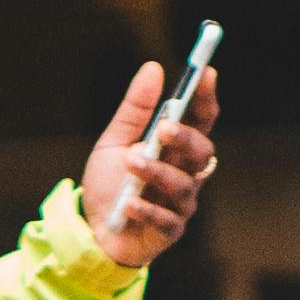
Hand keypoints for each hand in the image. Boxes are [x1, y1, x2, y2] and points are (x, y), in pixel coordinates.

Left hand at [79, 61, 221, 273]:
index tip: (206, 73)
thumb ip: (135, 110)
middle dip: (185, 138)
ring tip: (130, 162)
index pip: (201, 120)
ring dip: (157, 172)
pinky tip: (128, 203)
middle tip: (163, 128)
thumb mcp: (115, 141)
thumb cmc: (110, 183)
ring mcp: (179, 204)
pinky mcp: (168, 231)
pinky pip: (166, 220)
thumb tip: (153, 67)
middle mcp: (186, 173)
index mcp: (177, 148)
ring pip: (183, 186)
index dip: (207, 98)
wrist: (92, 230)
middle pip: (201, 152)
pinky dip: (147, 209)